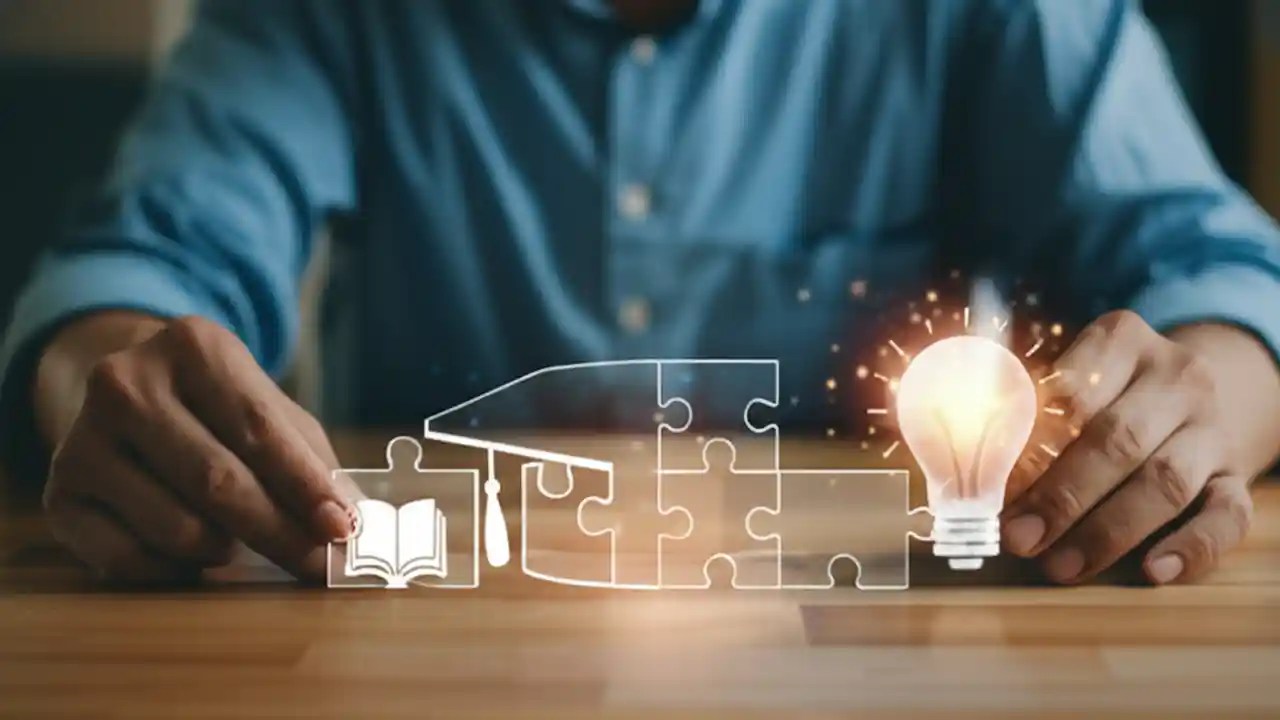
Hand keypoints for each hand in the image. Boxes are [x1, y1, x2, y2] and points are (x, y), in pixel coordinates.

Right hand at [37, 313, 357, 583]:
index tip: (342, 528)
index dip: (305, 486)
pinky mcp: (59, 494)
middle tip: (319, 566)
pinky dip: (176, 569)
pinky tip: (190, 549)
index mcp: (193, 346)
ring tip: (236, 534)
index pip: (259, 428)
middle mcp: (127, 383)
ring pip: (178, 528)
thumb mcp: (271, 412)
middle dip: (281, 533)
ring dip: (225, 548)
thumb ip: (314, 463)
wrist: (129, 394)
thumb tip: (356, 525)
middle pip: (219, 482)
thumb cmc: (221, 409)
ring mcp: (83, 439)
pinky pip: (131, 559)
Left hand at [1001, 311, 1278, 584]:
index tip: (990, 487)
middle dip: (1062, 496)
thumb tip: (950, 454)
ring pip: (1165, 481)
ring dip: (1108, 531)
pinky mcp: (1238, 478)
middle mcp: (1176, 378)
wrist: (1194, 393)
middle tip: (1019, 537)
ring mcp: (1213, 429)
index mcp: (1122, 339)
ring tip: (1061, 566)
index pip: (1072, 393)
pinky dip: (1191, 548)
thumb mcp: (1067, 377)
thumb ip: (1021, 408)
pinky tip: (1152, 571)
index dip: (1028, 445)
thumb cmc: (1104, 392)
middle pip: (1117, 439)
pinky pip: (1226, 517)